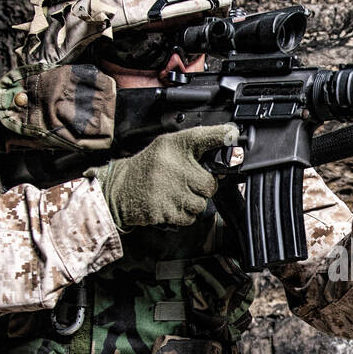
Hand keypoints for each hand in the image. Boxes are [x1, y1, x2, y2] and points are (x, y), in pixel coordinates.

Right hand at [90, 123, 237, 230]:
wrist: (119, 188)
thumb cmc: (149, 169)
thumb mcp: (168, 149)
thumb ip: (195, 151)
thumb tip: (228, 155)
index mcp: (174, 146)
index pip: (202, 137)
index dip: (221, 135)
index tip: (233, 134)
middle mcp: (172, 164)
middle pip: (209, 184)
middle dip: (202, 189)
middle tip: (187, 184)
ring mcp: (168, 188)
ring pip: (201, 204)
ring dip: (192, 204)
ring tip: (176, 194)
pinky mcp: (164, 209)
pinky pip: (188, 218)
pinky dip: (182, 216)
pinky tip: (170, 204)